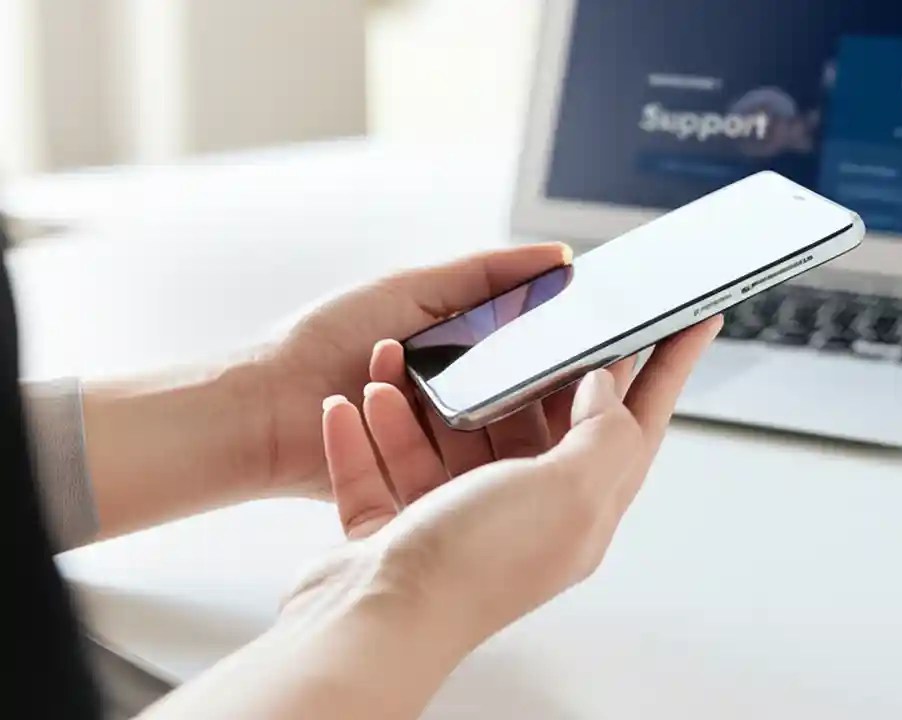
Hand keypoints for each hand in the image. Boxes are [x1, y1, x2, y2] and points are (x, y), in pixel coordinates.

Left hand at [260, 243, 571, 497]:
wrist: (263, 410)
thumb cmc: (326, 343)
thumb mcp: (414, 289)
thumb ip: (489, 273)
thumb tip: (560, 256)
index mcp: (465, 355)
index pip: (535, 356)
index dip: (563, 351)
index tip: (589, 344)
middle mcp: (463, 404)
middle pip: (528, 405)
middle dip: (534, 390)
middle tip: (547, 380)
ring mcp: (448, 450)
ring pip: (503, 444)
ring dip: (487, 415)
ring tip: (468, 395)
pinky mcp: (429, 488)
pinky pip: (462, 476)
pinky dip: (454, 451)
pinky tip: (439, 425)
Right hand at [278, 319, 719, 714]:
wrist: (371, 624)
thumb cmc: (474, 566)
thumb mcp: (570, 489)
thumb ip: (604, 432)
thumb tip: (606, 385)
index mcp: (579, 505)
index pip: (637, 420)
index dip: (669, 366)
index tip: (693, 318)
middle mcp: (522, 511)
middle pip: (534, 420)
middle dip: (518, 369)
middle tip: (520, 318)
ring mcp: (456, 520)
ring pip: (445, 437)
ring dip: (419, 400)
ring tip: (401, 363)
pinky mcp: (395, 529)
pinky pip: (379, 468)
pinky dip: (364, 437)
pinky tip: (352, 405)